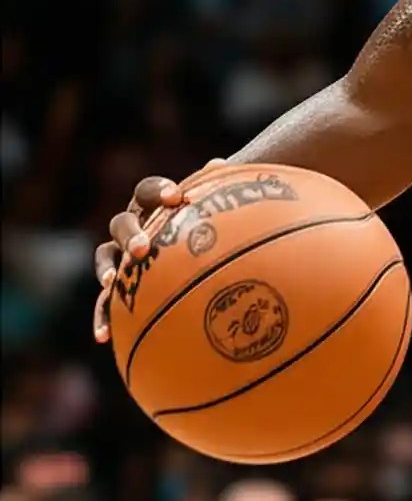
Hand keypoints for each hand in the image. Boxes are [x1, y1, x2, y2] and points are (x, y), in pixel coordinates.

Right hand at [91, 159, 225, 342]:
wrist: (190, 245)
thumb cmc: (205, 225)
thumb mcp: (214, 210)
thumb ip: (216, 191)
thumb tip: (220, 164)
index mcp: (152, 205)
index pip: (147, 190)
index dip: (158, 190)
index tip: (176, 195)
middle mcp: (131, 226)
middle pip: (121, 223)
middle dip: (131, 234)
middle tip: (144, 248)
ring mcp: (120, 255)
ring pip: (106, 257)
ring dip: (107, 269)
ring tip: (112, 283)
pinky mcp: (118, 284)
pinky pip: (105, 301)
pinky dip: (102, 316)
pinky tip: (104, 337)